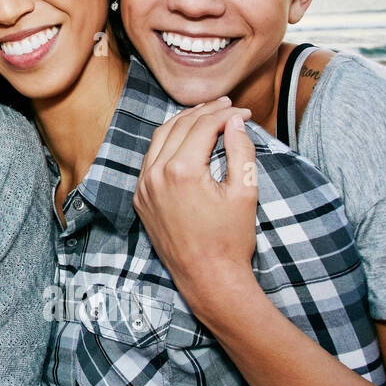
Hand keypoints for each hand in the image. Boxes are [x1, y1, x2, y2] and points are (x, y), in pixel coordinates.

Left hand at [133, 98, 261, 318]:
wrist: (208, 279)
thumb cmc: (230, 240)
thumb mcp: (245, 192)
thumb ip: (241, 151)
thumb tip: (236, 121)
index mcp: (181, 170)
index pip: (203, 126)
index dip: (226, 114)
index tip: (245, 111)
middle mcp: (155, 174)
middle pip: (178, 127)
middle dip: (204, 112)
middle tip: (226, 105)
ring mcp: (143, 187)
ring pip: (159, 139)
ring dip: (182, 123)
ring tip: (206, 115)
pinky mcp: (140, 199)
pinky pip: (150, 160)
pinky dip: (166, 144)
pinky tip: (183, 140)